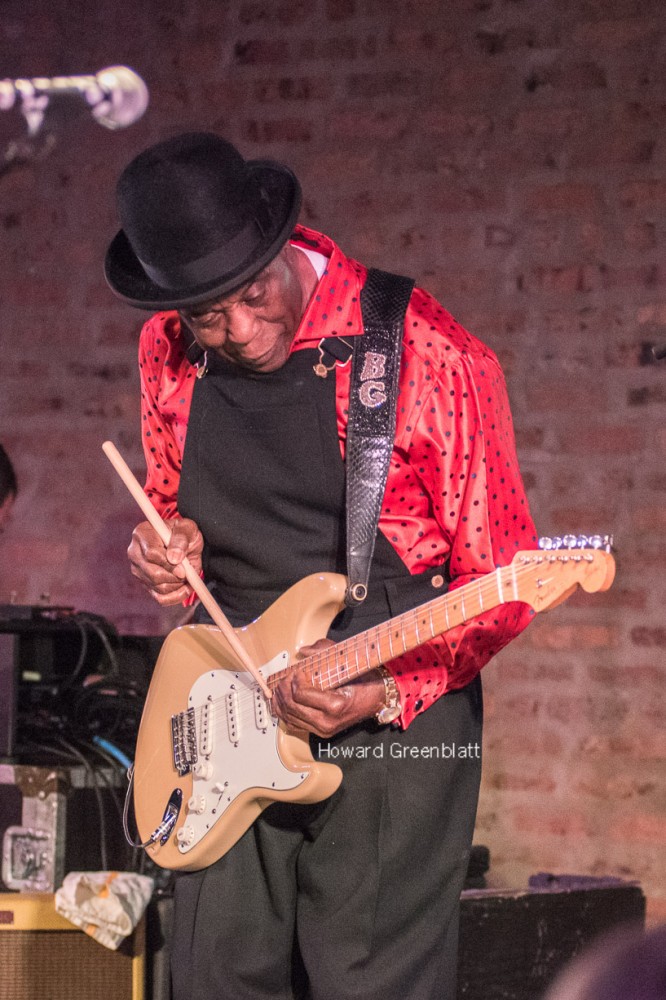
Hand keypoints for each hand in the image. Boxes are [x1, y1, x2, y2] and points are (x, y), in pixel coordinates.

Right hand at [127, 517, 203, 604]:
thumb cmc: (184, 533)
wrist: (185, 543)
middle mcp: (135, 553)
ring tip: (188, 576)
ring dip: (178, 585)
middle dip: (175, 576)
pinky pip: (160, 598)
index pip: (151, 554)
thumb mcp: (187, 528)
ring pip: (158, 587)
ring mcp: (138, 571)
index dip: (169, 564)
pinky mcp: (146, 584)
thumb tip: (173, 558)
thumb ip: (180, 540)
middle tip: (188, 572)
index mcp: (142, 534)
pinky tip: (185, 588)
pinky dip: (176, 596)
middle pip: (153, 573)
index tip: (183, 568)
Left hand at [271, 639, 385, 737]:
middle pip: (291, 706)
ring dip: (280, 700)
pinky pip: (294, 725)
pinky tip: (280, 702)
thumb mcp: (347, 662)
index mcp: (334, 705)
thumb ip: (323, 652)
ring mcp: (322, 729)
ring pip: (289, 717)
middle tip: (285, 676)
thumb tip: (303, 651)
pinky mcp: (320, 731)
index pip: (301, 694)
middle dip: (283, 689)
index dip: (294, 680)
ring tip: (280, 687)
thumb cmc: (366, 681)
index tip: (297, 670)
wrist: (378, 699)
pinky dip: (283, 713)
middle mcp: (327, 721)